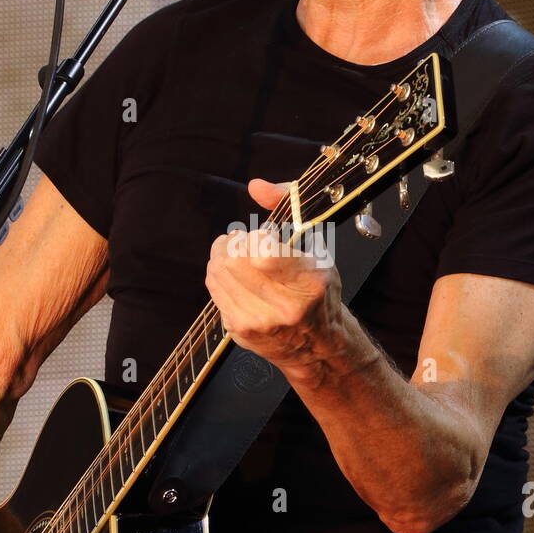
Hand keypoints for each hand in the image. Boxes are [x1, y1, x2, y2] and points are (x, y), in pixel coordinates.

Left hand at [205, 177, 344, 384]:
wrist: (316, 346)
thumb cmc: (319, 293)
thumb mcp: (318, 249)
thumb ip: (289, 208)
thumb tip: (255, 185)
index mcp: (307, 284)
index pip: (262, 252)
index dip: (257, 237)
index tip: (267, 237)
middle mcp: (282, 307)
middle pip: (232, 260)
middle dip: (233, 242)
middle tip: (244, 241)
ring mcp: (257, 321)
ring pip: (217, 273)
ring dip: (222, 256)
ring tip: (237, 254)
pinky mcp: (239, 330)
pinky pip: (214, 289)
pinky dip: (220, 275)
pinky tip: (236, 275)